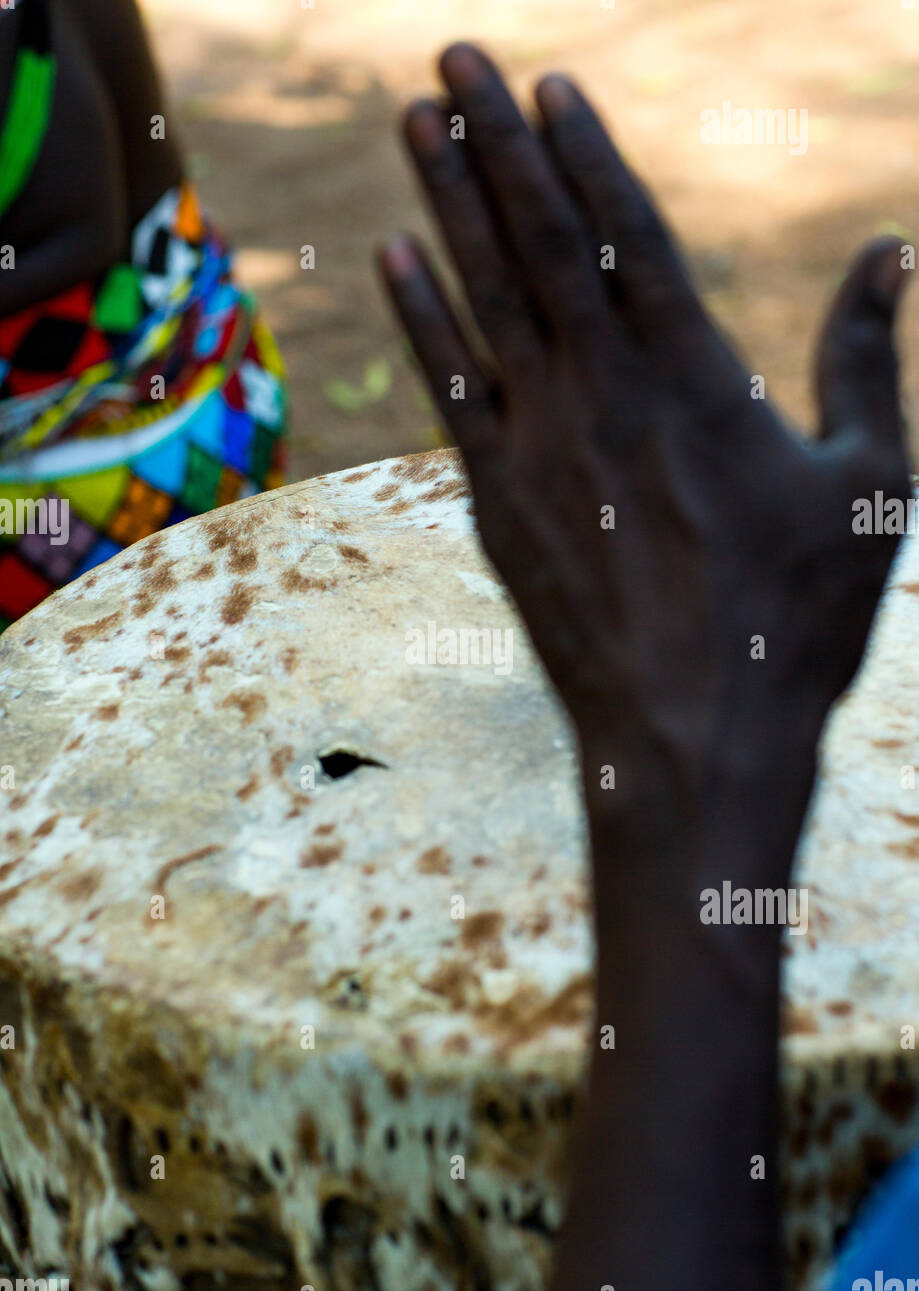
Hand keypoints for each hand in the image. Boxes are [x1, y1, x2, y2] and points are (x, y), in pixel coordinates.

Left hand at [380, 44, 911, 818]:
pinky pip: (449, 390)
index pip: (629, 237)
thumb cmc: (795, 624)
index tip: (547, 83)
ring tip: (414, 120)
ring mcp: (540, 451)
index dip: (585, 153)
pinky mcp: (498, 505)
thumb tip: (890, 253)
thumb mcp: (868, 487)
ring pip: (484, 301)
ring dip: (446, 202)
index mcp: (698, 384)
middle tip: (453, 57)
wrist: (692, 744)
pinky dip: (421, 317)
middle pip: (540, 245)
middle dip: (496, 143)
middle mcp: (606, 400)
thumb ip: (866, 362)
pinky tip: (394, 256)